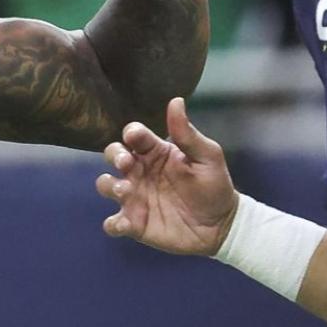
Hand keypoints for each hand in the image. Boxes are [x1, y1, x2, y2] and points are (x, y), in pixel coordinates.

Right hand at [97, 97, 238, 255]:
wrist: (220, 225)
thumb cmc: (214, 185)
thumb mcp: (206, 157)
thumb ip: (187, 134)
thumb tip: (176, 101)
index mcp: (156, 152)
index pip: (135, 135)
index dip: (132, 133)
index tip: (135, 137)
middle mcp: (140, 171)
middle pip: (113, 154)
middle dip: (114, 155)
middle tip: (126, 163)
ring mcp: (134, 198)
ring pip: (106, 185)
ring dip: (109, 185)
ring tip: (125, 191)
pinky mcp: (134, 224)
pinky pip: (112, 223)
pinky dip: (113, 223)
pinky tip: (124, 224)